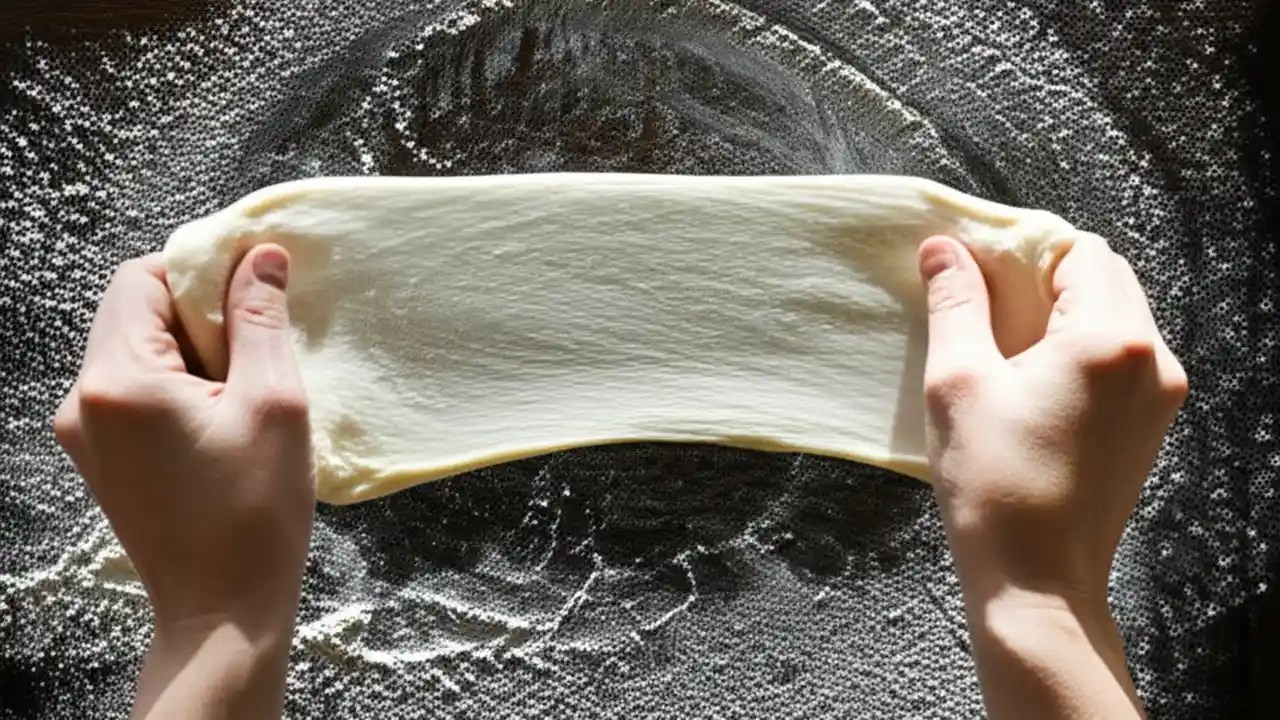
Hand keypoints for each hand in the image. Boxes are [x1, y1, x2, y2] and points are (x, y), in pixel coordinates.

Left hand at [54, 245, 312, 718]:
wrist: (222, 612)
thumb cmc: (254, 514)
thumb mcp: (273, 402)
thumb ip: (261, 319)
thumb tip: (260, 254)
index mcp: (118, 380)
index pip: (142, 278)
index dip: (201, 271)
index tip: (255, 292)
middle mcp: (82, 400)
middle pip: (134, 313)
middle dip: (199, 315)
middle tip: (258, 349)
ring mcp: (84, 432)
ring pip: (136, 351)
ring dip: (192, 352)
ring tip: (243, 392)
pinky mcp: (99, 458)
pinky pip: (133, 391)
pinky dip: (178, 386)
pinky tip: (221, 419)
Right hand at [918, 233, 1186, 718]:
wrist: (1038, 582)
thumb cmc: (995, 487)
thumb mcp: (958, 382)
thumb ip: (955, 303)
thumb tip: (944, 249)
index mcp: (1109, 340)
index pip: (1078, 250)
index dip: (1024, 249)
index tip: (977, 267)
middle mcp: (1151, 361)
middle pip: (1104, 278)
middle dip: (1043, 279)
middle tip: (984, 306)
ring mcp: (1158, 397)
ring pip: (1114, 318)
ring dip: (1061, 316)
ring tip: (1002, 350)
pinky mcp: (1149, 427)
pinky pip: (1119, 361)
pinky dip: (1078, 353)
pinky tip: (1029, 385)